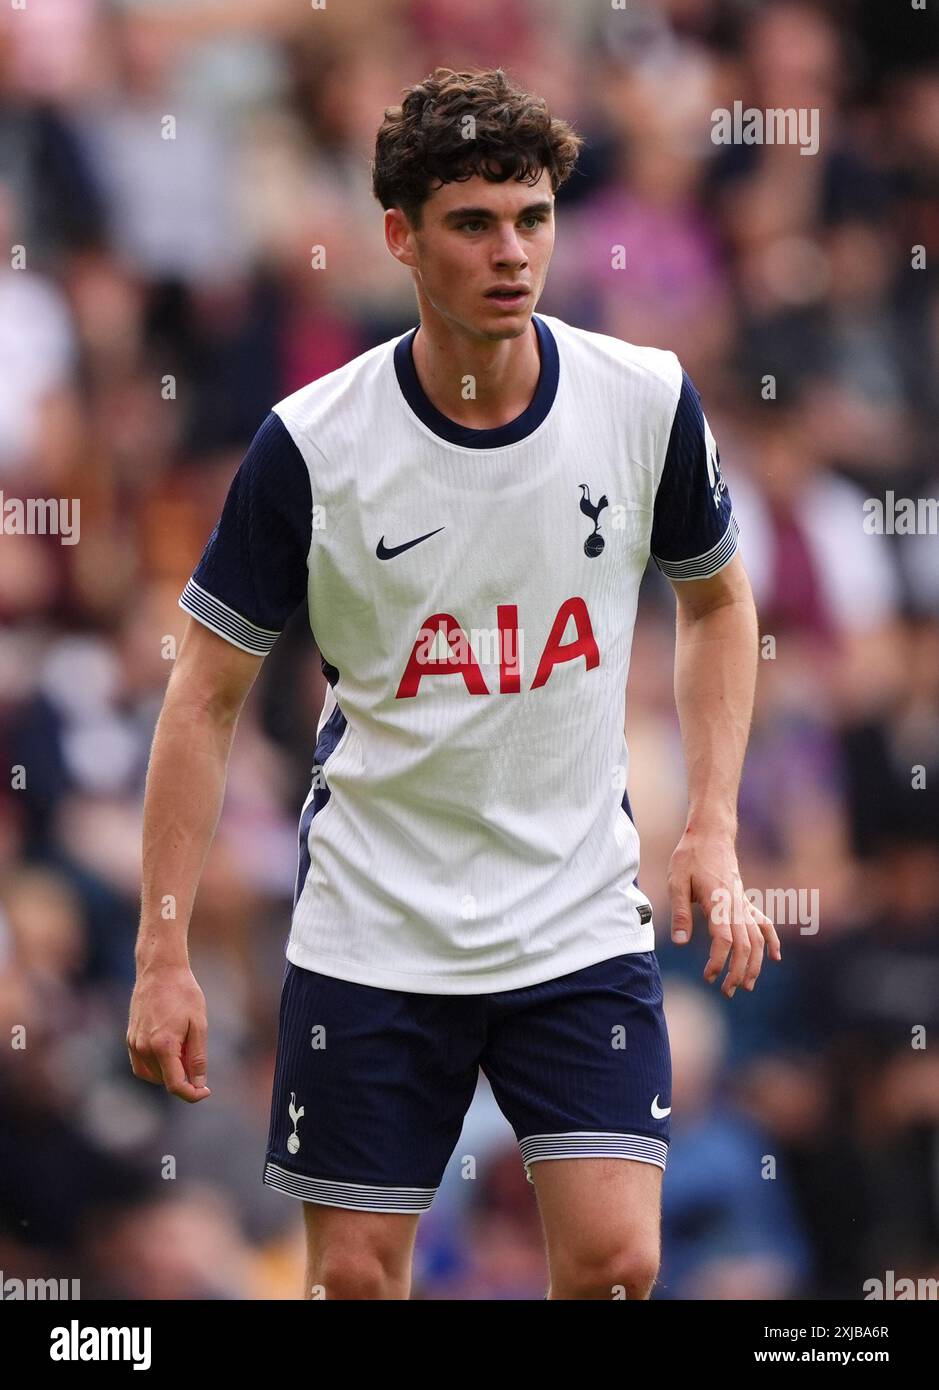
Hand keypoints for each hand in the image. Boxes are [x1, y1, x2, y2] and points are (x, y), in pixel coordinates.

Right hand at [127, 962, 210, 1101]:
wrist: (160, 970)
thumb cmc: (183, 994)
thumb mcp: (199, 1024)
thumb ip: (197, 1057)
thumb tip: (198, 1084)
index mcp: (163, 1046)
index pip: (175, 1085)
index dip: (192, 1094)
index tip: (205, 1091)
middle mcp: (144, 1048)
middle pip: (165, 1080)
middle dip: (183, 1075)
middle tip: (193, 1048)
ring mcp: (133, 1044)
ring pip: (152, 1075)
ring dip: (168, 1071)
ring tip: (181, 1044)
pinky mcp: (129, 1038)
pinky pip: (141, 1065)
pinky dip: (155, 1067)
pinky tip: (168, 1049)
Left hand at [667, 829, 780, 996]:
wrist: (710, 834)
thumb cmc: (690, 857)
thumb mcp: (676, 881)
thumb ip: (680, 913)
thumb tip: (679, 943)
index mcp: (718, 901)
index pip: (724, 939)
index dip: (719, 961)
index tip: (709, 976)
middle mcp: (736, 904)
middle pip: (744, 944)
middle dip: (737, 971)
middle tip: (726, 992)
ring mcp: (744, 902)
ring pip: (757, 938)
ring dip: (754, 964)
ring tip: (746, 986)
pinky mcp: (745, 900)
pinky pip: (764, 923)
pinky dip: (772, 941)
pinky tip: (776, 957)